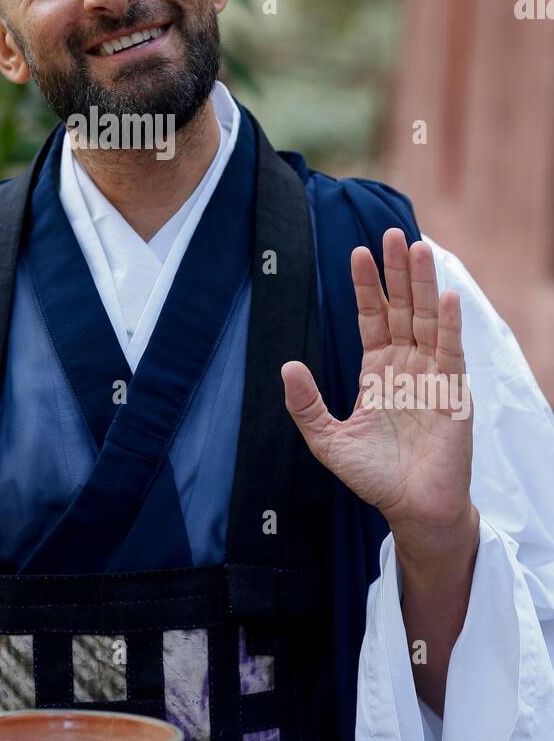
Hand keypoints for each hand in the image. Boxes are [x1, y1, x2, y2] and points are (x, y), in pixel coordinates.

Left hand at [281, 228, 474, 542]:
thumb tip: (286, 366)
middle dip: (398, 271)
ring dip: (425, 284)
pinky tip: (448, 297)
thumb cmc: (374, 476)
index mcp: (377, 371)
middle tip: (392, 232)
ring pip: (429, 319)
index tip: (358, 251)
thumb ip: (306, 405)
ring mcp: (432, 375)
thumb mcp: (327, 440)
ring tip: (419, 247)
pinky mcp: (454, 392)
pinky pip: (452, 351)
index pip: (372, 317)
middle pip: (403, 307)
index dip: (367, 286)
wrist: (412, 509)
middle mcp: (406, 365)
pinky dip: (451, 324)